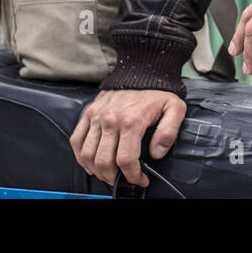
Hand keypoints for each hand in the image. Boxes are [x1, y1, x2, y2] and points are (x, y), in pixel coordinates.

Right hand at [69, 88, 185, 187]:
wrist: (139, 71)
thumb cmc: (157, 93)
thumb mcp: (174, 109)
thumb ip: (169, 132)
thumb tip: (156, 153)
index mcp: (131, 121)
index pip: (125, 160)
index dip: (133, 176)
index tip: (140, 180)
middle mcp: (110, 120)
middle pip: (103, 162)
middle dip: (113, 178)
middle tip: (123, 180)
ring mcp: (96, 117)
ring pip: (87, 155)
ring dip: (96, 171)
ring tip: (108, 174)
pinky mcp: (88, 114)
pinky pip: (76, 141)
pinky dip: (81, 157)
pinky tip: (92, 163)